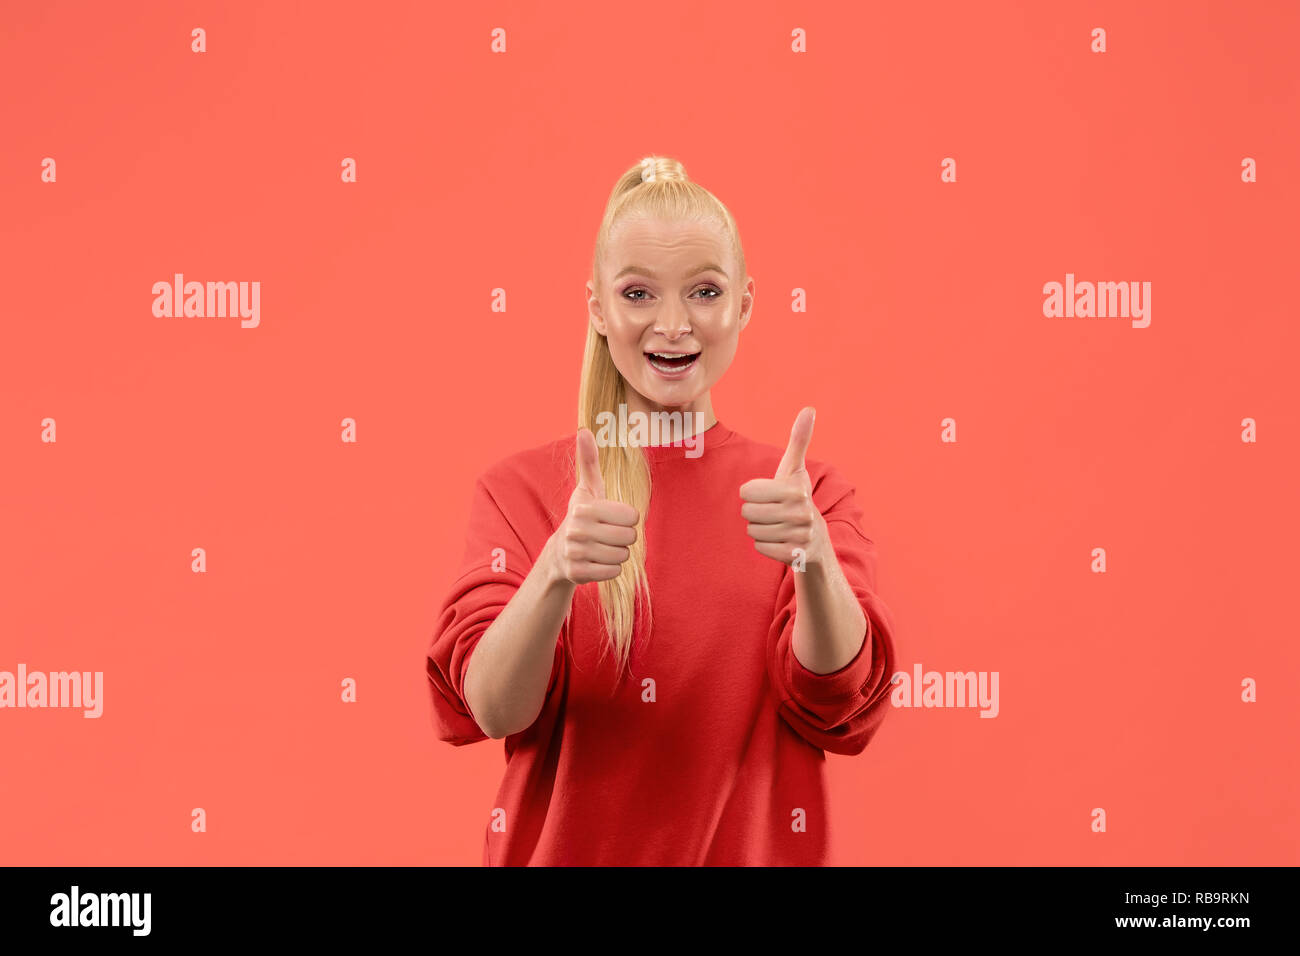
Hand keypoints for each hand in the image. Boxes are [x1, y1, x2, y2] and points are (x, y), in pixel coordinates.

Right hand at [549, 428, 639, 583]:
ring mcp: (575, 553)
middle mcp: (577, 530)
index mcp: (584, 508)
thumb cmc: (583, 516)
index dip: (629, 519)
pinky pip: (613, 572)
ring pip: (622, 556)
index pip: (632, 516)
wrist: (559, 553)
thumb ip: (589, 460)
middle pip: (629, 538)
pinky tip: (597, 561)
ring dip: (618, 554)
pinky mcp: (577, 573)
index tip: (614, 518)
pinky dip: (611, 569)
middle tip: (609, 535)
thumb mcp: (588, 489)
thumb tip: (584, 429)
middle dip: (625, 538)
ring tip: (602, 548)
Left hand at [740, 407, 827, 568]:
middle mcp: (801, 512)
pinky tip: (779, 540)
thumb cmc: (796, 497)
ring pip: (752, 530)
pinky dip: (764, 544)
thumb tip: (809, 409)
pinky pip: (759, 546)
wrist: (815, 538)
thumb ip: (799, 439)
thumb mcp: (795, 469)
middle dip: (754, 512)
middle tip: (771, 512)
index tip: (768, 495)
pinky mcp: (796, 554)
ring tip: (776, 526)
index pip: (746, 492)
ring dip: (759, 529)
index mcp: (796, 489)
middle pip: (747, 512)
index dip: (751, 493)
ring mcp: (800, 535)